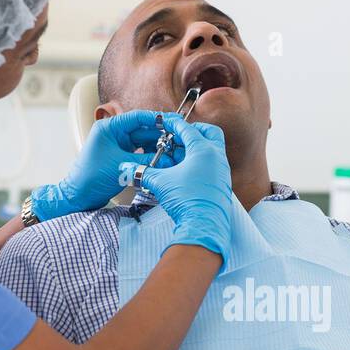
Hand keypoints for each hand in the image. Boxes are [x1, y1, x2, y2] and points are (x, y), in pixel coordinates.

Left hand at [28, 110, 165, 220]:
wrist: (80, 196)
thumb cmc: (92, 178)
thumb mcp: (123, 166)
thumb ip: (147, 159)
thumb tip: (169, 157)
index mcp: (109, 128)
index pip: (137, 117)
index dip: (157, 119)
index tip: (172, 122)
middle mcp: (114, 133)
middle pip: (143, 130)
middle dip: (160, 136)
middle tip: (177, 141)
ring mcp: (117, 145)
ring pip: (143, 142)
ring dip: (157, 147)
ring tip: (172, 152)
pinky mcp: (121, 156)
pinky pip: (140, 152)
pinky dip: (150, 156)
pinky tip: (162, 160)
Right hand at [136, 116, 232, 263]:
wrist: (204, 226)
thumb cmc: (186, 200)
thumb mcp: (160, 182)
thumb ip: (143, 172)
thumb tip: (127, 168)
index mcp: (204, 150)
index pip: (187, 128)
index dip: (172, 124)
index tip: (163, 122)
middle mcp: (217, 157)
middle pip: (208, 132)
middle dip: (192, 131)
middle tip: (176, 137)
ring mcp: (222, 171)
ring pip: (211, 149)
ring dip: (194, 148)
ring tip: (175, 156)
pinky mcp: (221, 184)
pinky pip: (211, 164)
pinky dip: (199, 162)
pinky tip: (183, 171)